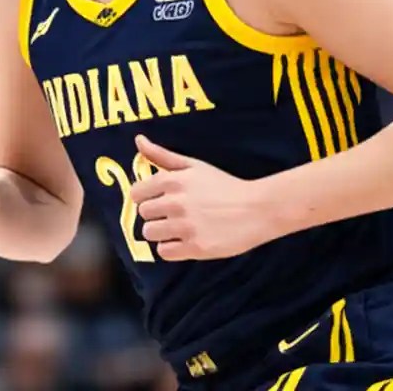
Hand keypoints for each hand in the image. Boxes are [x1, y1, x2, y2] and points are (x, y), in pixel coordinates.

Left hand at [129, 135, 275, 260]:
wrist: (257, 209)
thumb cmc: (224, 185)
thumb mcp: (194, 165)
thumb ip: (162, 155)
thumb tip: (138, 140)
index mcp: (173, 180)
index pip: (136, 193)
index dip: (146, 197)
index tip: (160, 199)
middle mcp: (176, 203)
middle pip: (143, 214)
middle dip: (156, 214)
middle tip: (175, 213)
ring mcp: (185, 226)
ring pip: (150, 233)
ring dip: (161, 232)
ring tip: (180, 227)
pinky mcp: (195, 247)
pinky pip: (164, 252)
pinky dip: (172, 248)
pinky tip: (186, 239)